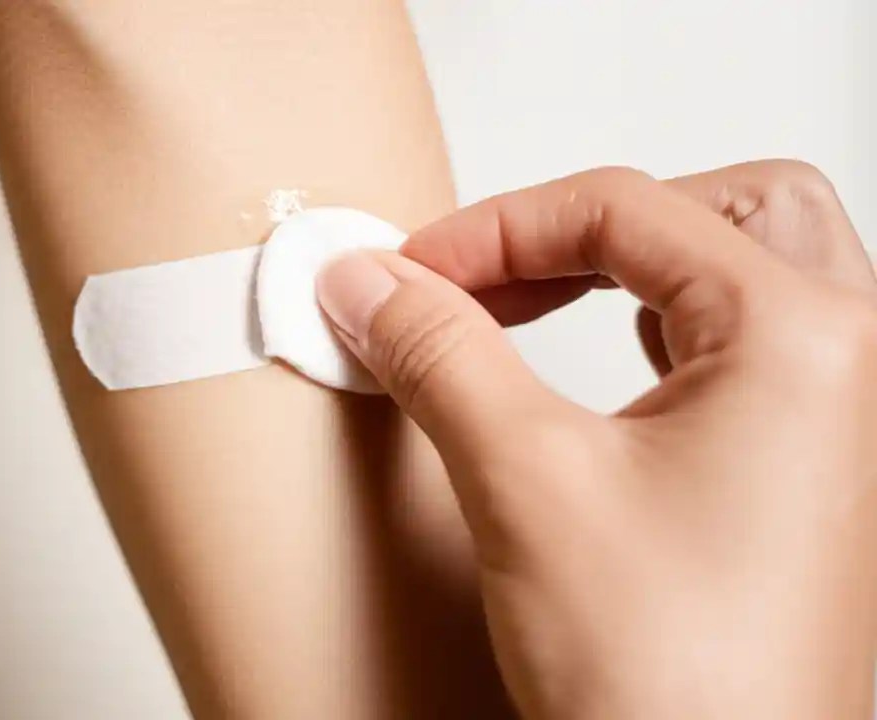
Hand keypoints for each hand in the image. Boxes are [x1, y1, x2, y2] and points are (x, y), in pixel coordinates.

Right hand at [316, 162, 876, 718]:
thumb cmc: (674, 683)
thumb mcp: (524, 482)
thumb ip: (439, 354)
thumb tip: (371, 283)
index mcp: (805, 338)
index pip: (625, 209)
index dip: (492, 229)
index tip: (408, 274)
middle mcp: (855, 367)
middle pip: (723, 207)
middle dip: (586, 226)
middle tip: (485, 276)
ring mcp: (849, 424)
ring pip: (751, 269)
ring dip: (632, 268)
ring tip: (529, 307)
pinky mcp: (817, 474)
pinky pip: (754, 347)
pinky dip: (668, 327)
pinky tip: (607, 367)